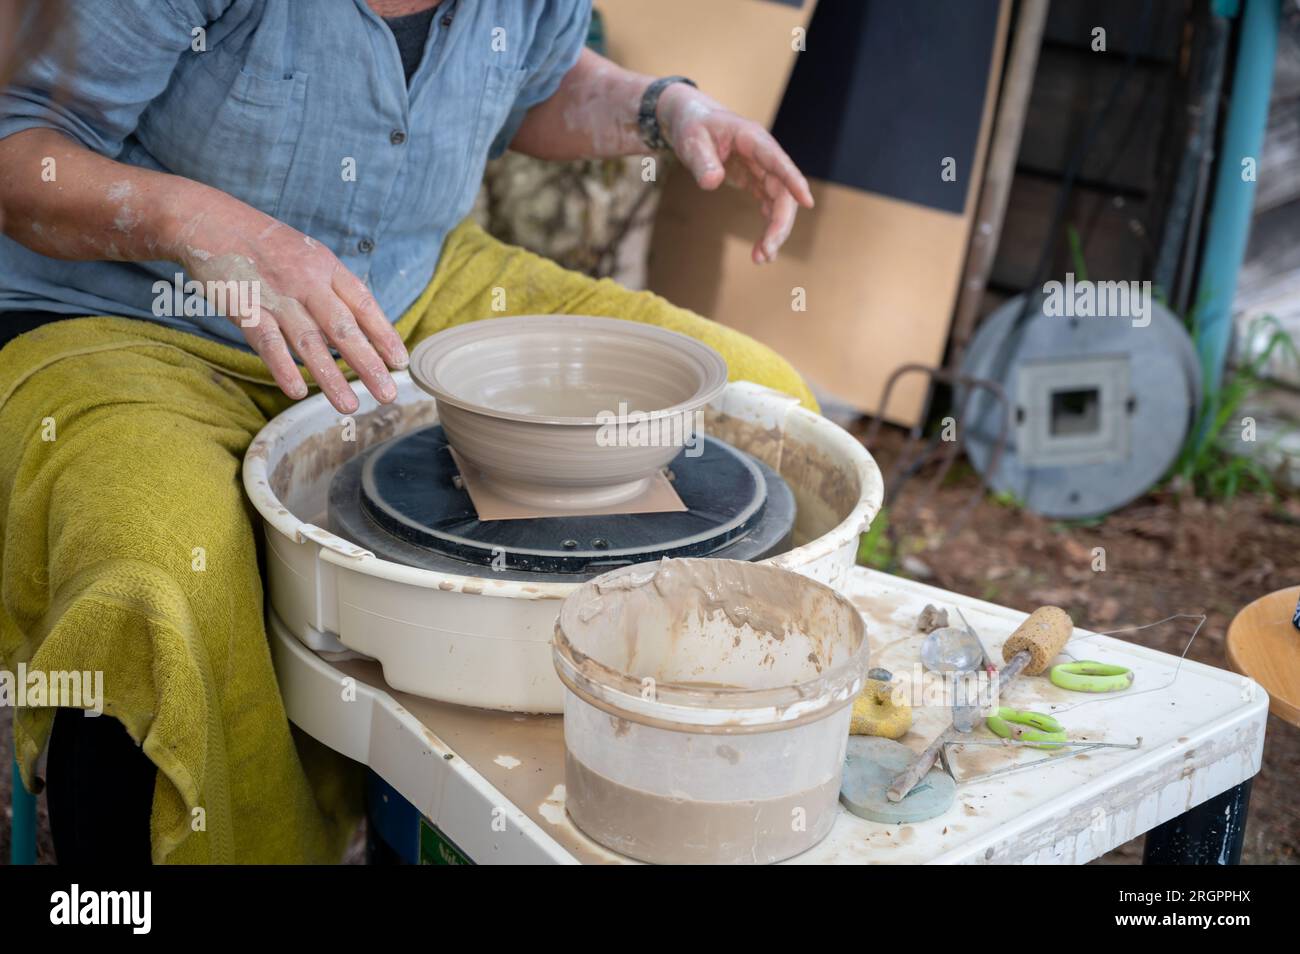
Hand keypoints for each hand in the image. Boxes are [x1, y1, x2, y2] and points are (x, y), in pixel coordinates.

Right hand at [171, 195, 407, 413]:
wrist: (210, 220)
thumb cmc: (265, 245)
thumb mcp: (308, 255)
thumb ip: (331, 288)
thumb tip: (358, 327)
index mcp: (326, 267)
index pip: (363, 303)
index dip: (384, 333)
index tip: (400, 362)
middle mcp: (306, 280)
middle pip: (343, 327)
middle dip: (368, 363)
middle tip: (388, 394)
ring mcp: (276, 294)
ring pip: (308, 341)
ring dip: (330, 376)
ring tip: (350, 405)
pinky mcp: (245, 306)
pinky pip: (267, 341)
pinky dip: (282, 366)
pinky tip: (296, 391)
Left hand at [656, 84, 814, 263]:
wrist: (690, 120)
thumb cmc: (692, 125)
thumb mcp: (691, 141)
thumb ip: (702, 161)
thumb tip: (711, 182)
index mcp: (752, 139)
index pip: (778, 161)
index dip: (793, 181)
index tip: (806, 202)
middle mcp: (764, 155)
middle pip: (783, 191)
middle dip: (779, 223)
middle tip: (765, 252)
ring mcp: (762, 169)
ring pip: (779, 202)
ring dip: (774, 231)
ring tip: (761, 258)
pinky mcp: (755, 181)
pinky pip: (768, 206)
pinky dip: (766, 227)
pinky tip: (761, 250)